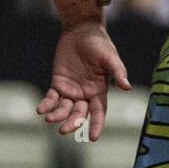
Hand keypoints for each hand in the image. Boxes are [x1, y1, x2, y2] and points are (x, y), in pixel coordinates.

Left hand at [37, 20, 130, 141]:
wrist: (81, 29)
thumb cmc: (99, 42)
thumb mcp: (110, 56)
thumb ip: (117, 72)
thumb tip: (127, 87)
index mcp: (99, 90)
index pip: (99, 112)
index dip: (97, 125)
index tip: (94, 138)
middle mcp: (85, 94)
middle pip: (79, 114)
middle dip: (72, 123)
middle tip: (64, 130)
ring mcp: (71, 90)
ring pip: (64, 109)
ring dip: (57, 116)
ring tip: (49, 119)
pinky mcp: (58, 82)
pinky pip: (51, 98)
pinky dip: (46, 105)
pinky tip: (41, 110)